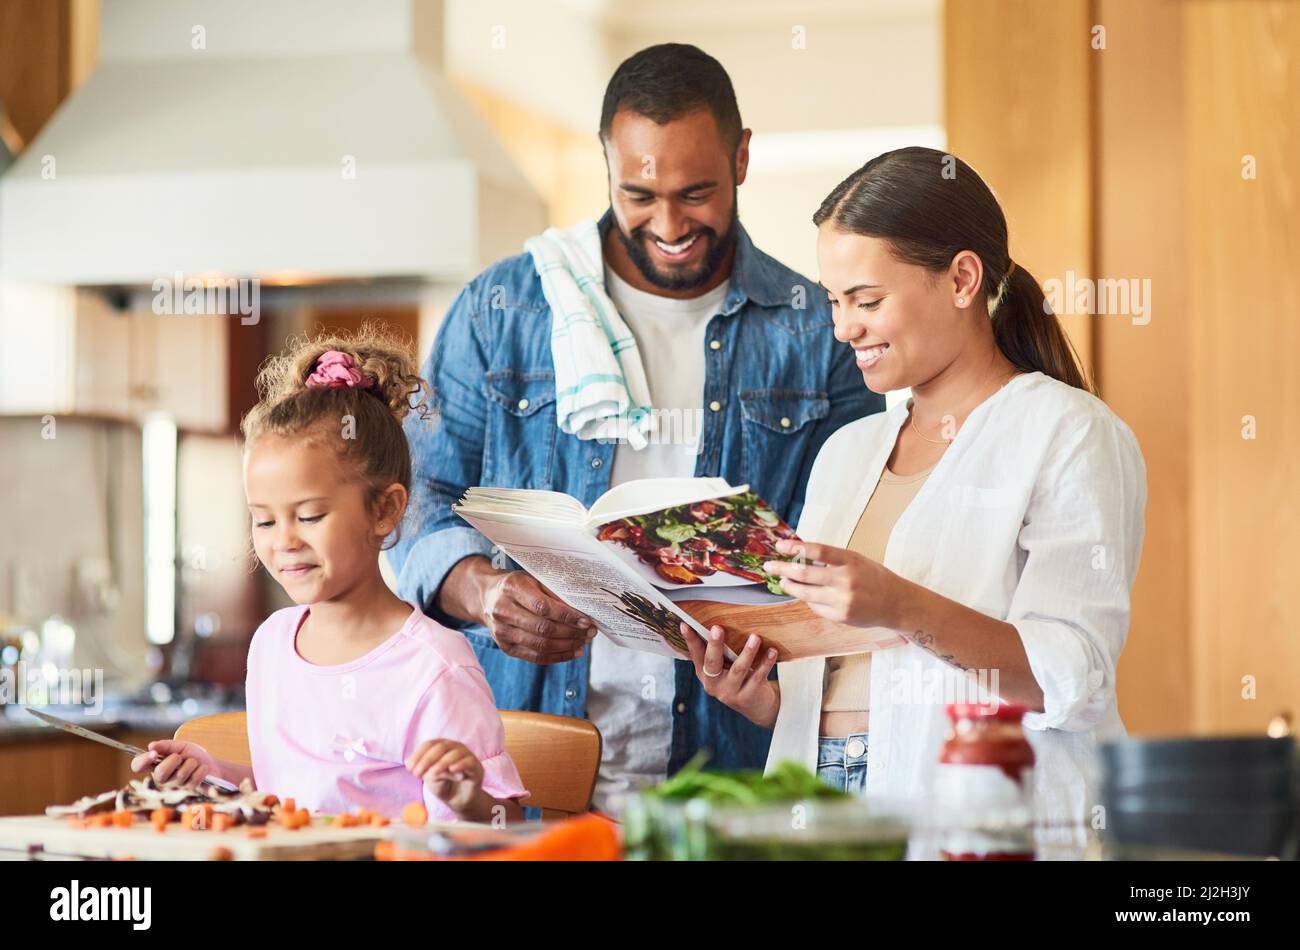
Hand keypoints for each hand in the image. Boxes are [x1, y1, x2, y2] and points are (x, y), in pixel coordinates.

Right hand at [130, 739, 220, 788]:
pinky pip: (193, 780)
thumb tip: (151, 746)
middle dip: (173, 760)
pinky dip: (201, 770)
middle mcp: (162, 778)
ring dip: (191, 763)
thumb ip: (166, 746)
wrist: (212, 765)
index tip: (154, 754)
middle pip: (159, 773)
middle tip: (180, 756)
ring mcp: (175, 786)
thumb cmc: (193, 755)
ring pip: (180, 775)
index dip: (142, 761)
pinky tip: (202, 769)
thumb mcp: (181, 746)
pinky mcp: (188, 791)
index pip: (138, 766)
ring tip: (194, 762)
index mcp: (155, 765)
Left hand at [407, 739, 485, 816]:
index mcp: (441, 747)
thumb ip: (429, 771)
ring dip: (442, 763)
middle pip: (440, 747)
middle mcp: (454, 747)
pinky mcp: (476, 766)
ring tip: (433, 773)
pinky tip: (452, 769)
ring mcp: (466, 755)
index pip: (429, 745)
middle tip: (417, 774)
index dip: (418, 755)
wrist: (459, 800)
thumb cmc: (443, 785)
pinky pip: (469, 761)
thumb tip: (429, 768)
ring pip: (454, 753)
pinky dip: (460, 764)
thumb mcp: (431, 779)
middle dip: (427, 760)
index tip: (409, 768)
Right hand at [478, 569, 596, 664]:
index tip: (586, 621)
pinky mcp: (506, 647)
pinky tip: (572, 652)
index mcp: (512, 589)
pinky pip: (535, 657)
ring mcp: (502, 632)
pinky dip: (557, 657)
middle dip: (571, 633)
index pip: (543, 607)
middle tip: (590, 633)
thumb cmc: (516, 586)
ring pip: (540, 645)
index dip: (567, 616)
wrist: (487, 597)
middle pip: (543, 629)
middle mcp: (503, 611)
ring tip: (583, 642)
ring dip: (567, 646)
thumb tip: (581, 610)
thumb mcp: (533, 579)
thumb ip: (554, 593)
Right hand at [680, 623, 779, 728]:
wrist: (757, 706)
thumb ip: (720, 652)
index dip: (690, 640)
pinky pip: (757, 677)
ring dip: (747, 652)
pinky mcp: (747, 697)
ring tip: (755, 637)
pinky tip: (772, 651)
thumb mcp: (725, 668)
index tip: (684, 624)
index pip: (695, 654)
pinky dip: (766, 663)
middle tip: (717, 628)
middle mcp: (713, 685)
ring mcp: (730, 693)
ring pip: (738, 669)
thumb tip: (718, 622)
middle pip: (713, 662)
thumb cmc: (739, 678)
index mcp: (704, 674)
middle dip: (714, 644)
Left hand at [764, 539, 905, 627]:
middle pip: (805, 574)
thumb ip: (831, 558)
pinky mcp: (839, 616)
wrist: (895, 603)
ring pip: (805, 593)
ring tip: (782, 581)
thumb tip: (799, 553)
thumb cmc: (873, 577)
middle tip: (770, 565)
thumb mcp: (856, 560)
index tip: (779, 545)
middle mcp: (846, 580)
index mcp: (850, 560)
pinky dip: (808, 599)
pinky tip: (807, 594)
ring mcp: (842, 600)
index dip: (796, 547)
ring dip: (790, 586)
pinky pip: (815, 606)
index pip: (818, 551)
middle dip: (783, 569)